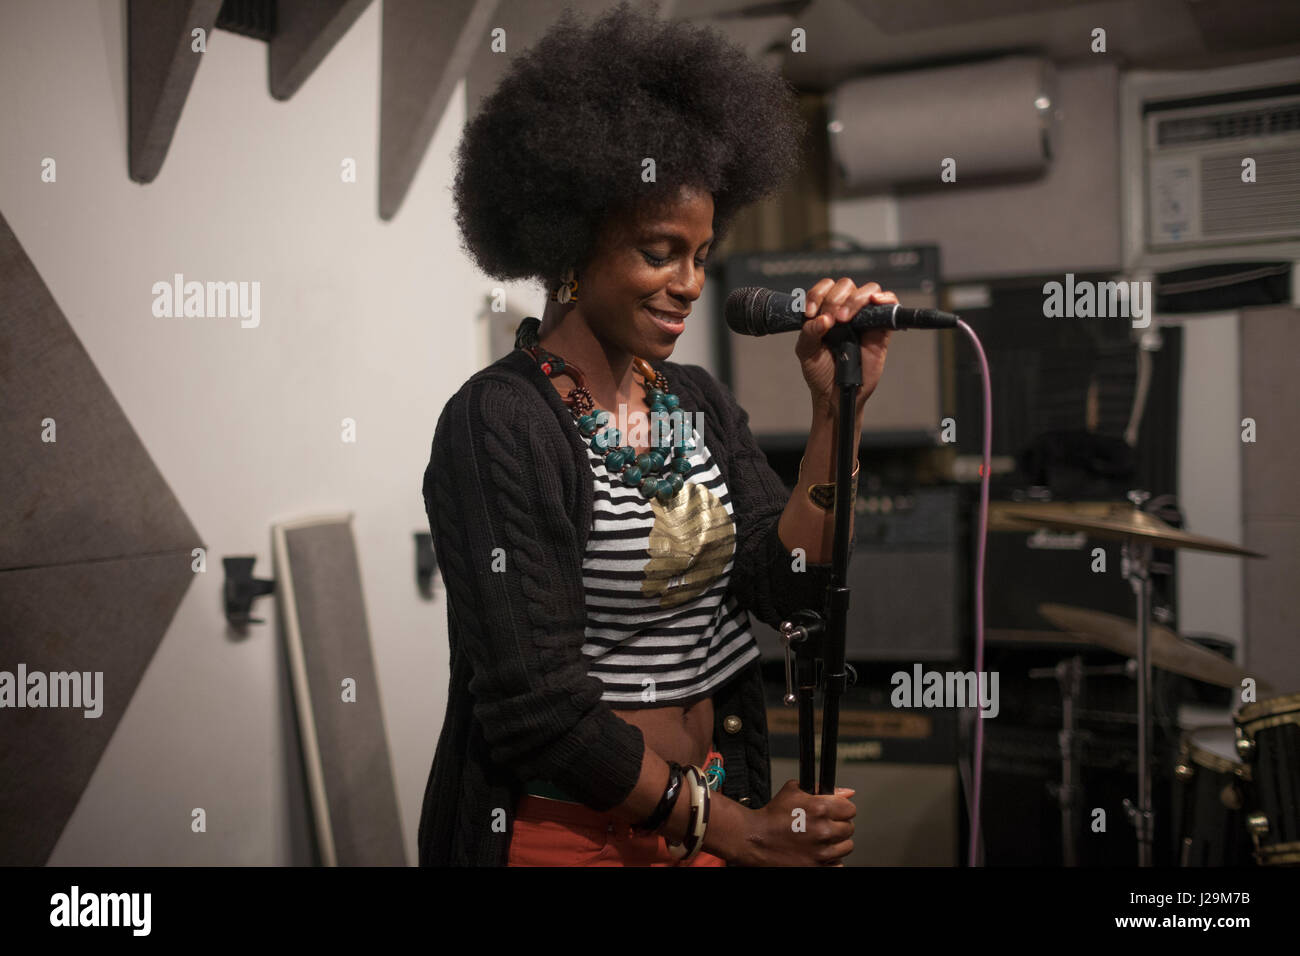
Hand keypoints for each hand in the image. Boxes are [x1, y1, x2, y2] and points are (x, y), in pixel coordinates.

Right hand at [735, 779, 855, 865]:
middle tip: (824, 825)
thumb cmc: (772, 815)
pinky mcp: (816, 867)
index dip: (841, 809)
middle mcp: (823, 830)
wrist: (755, 839)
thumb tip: (847, 793)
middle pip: (849, 828)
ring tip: (819, 839)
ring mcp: (821, 852)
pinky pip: (838, 864)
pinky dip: (831, 859)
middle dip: (838, 825)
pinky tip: (818, 851)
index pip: (850, 809)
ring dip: (836, 842)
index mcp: (820, 808)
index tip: (835, 811)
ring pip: (846, 846)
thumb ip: (822, 789)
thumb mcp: (794, 791)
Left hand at [795, 277, 894, 418]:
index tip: (810, 313)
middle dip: (835, 299)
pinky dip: (886, 298)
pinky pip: (890, 305)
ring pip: (868, 290)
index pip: (825, 287)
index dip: (817, 295)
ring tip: (845, 319)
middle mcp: (846, 311)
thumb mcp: (806, 350)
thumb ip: (809, 332)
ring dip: (855, 299)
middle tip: (831, 321)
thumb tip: (823, 318)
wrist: (834, 394)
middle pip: (846, 285)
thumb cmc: (820, 372)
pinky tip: (875, 301)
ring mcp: (865, 319)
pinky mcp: (881, 330)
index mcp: (826, 311)